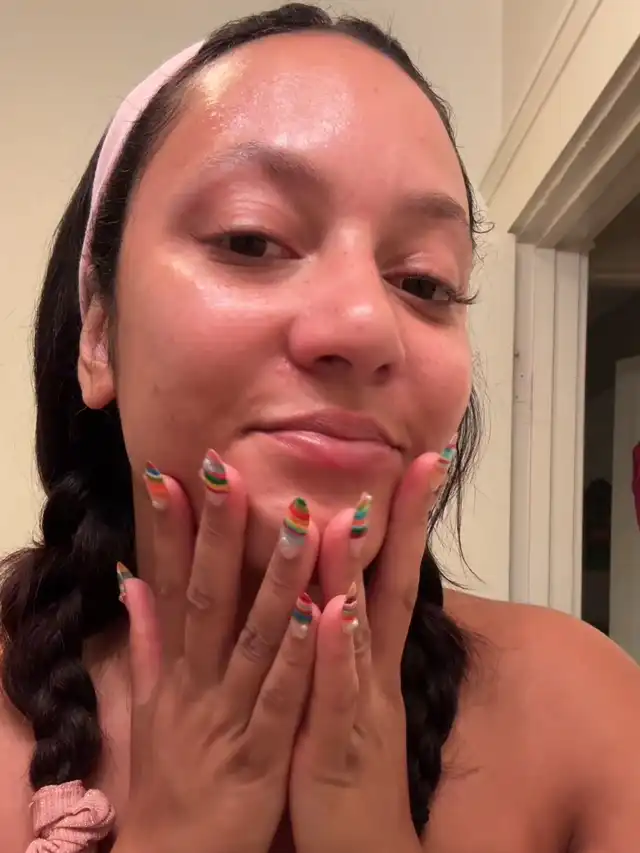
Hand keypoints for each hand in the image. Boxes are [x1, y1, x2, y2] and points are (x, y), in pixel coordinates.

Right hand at [116, 453, 320, 852]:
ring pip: (255, 639)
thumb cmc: (169, 778)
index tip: (174, 473)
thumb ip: (144, 642)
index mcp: (175, 670)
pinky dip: (298, 657)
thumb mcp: (146, 708)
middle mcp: (197, 684)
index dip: (173, 530)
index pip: (173, 586)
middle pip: (209, 598)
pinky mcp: (262, 755)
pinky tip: (322, 612)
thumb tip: (132, 580)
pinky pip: (282, 700)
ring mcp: (229, 717)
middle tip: (231, 470)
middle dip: (219, 533)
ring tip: (301, 521)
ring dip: (277, 579)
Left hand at [289, 452, 441, 852]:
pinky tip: (331, 613)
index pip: (390, 575)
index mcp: (367, 659)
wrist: (360, 852)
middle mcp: (372, 674)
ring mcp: (358, 708)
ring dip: (354, 574)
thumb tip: (334, 582)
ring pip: (358, 633)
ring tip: (350, 515)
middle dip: (402, 525)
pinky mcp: (335, 748)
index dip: (403, 520)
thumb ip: (341, 637)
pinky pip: (333, 696)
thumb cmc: (343, 764)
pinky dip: (334, 655)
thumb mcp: (345, 692)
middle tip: (415, 463)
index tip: (414, 463)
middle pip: (390, 588)